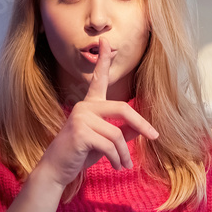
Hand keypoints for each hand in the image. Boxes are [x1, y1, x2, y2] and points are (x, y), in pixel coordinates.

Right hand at [38, 35, 158, 189]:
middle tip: (154, 136)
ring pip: (117, 133)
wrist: (56, 169)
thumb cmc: (80, 154)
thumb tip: (142, 128)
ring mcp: (80, 118)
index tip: (106, 41)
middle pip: (122, 108)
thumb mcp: (105, 142)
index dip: (103, 60)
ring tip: (125, 165)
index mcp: (89, 105)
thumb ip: (122, 131)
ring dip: (125, 153)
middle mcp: (84, 106)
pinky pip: (109, 145)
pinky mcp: (80, 132)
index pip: (98, 79)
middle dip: (141, 124)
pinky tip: (117, 167)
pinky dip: (117, 158)